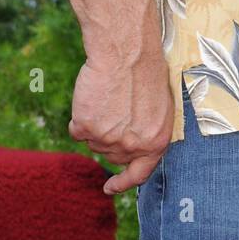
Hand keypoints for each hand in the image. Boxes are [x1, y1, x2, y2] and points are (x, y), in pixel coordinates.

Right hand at [69, 50, 174, 195]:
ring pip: (93, 141)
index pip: (139, 173)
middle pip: (112, 154)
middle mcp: (132, 146)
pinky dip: (81, 116)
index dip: (124, 183)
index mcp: (156, 141)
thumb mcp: (161, 107)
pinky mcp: (86, 128)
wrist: (128, 52)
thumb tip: (135, 147)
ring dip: (97, 125)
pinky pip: (77, 130)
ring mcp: (107, 139)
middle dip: (112, 137)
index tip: (110, 187)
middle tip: (116, 110)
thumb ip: (148, 132)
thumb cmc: (147, 72)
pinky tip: (93, 97)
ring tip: (109, 98)